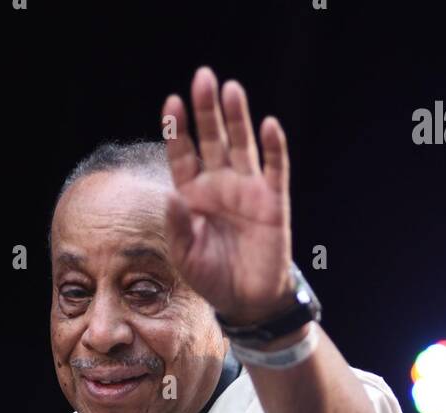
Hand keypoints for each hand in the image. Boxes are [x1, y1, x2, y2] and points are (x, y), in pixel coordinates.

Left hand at [162, 67, 293, 324]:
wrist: (247, 301)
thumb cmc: (211, 278)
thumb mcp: (185, 257)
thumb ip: (177, 227)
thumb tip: (171, 195)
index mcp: (193, 195)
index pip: (183, 155)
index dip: (178, 130)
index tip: (172, 103)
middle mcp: (219, 185)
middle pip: (213, 139)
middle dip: (208, 110)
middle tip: (203, 78)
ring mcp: (247, 190)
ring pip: (242, 145)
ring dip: (237, 118)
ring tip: (231, 89)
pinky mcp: (273, 201)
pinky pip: (274, 169)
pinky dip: (273, 148)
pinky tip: (268, 126)